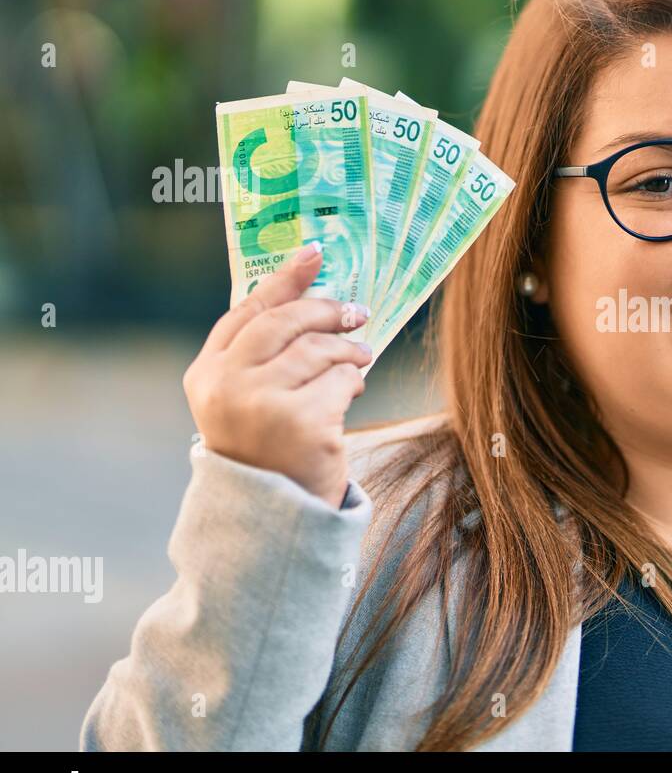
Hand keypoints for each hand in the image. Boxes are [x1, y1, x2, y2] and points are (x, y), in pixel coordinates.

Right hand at [183, 243, 372, 506]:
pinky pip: (342, 380)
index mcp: (207, 374)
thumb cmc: (267, 451)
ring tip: (363, 355)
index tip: (315, 253)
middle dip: (326, 310)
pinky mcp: (303, 423)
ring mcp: (263, 404)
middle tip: (356, 311)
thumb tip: (315, 301)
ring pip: (318, 349)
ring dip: (349, 349)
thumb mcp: (247, 401)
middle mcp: (228, 386)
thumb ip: (264, 356)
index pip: (247, 311)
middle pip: (285, 322)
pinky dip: (355, 380)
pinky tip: (353, 391)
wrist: (273, 519)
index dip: (284, 279)